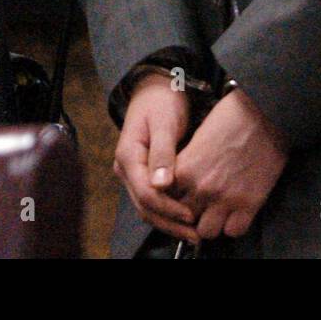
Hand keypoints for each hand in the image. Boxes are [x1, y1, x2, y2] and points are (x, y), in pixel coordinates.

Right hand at [113, 71, 198, 243]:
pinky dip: (168, 211)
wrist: (156, 85)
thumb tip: (161, 185)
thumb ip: (163, 153)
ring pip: (147, 207)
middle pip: (144, 206)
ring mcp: (133, 172)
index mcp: (127, 155)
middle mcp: (126, 168)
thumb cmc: (161, 100)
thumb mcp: (164, 122)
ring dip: (168, 222)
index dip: (168, 208)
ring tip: (192, 232)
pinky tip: (185, 217)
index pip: (145, 193)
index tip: (189, 215)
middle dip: (169, 223)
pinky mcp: (143, 173)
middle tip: (195, 234)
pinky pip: (152, 199)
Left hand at [174, 89, 288, 239]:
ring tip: (214, 211)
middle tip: (196, 204)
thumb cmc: (229, 117)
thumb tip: (177, 178)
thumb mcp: (198, 136)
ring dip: (209, 222)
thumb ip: (186, 162)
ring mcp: (226, 199)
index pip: (165, 198)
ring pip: (206, 232)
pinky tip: (234, 212)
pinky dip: (232, 225)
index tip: (178, 193)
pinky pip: (234, 232)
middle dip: (187, 212)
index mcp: (185, 169)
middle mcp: (202, 188)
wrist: (263, 114)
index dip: (170, 197)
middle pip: (183, 218)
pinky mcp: (249, 205)